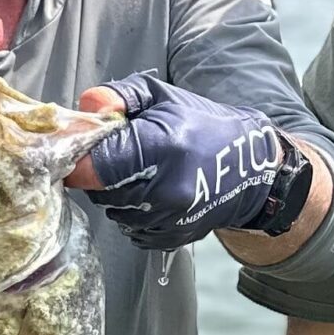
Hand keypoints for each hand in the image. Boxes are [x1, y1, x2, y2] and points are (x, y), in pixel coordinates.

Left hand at [67, 73, 284, 250]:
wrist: (251, 168)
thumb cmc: (203, 125)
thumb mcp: (162, 97)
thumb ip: (119, 97)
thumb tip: (85, 107)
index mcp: (162, 147)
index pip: (93, 168)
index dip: (82, 159)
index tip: (86, 150)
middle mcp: (165, 189)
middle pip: (100, 192)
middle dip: (101, 175)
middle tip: (121, 158)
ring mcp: (171, 218)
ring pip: (114, 212)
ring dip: (118, 196)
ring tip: (142, 175)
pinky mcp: (173, 237)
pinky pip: (132, 231)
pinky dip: (135, 215)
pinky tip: (154, 195)